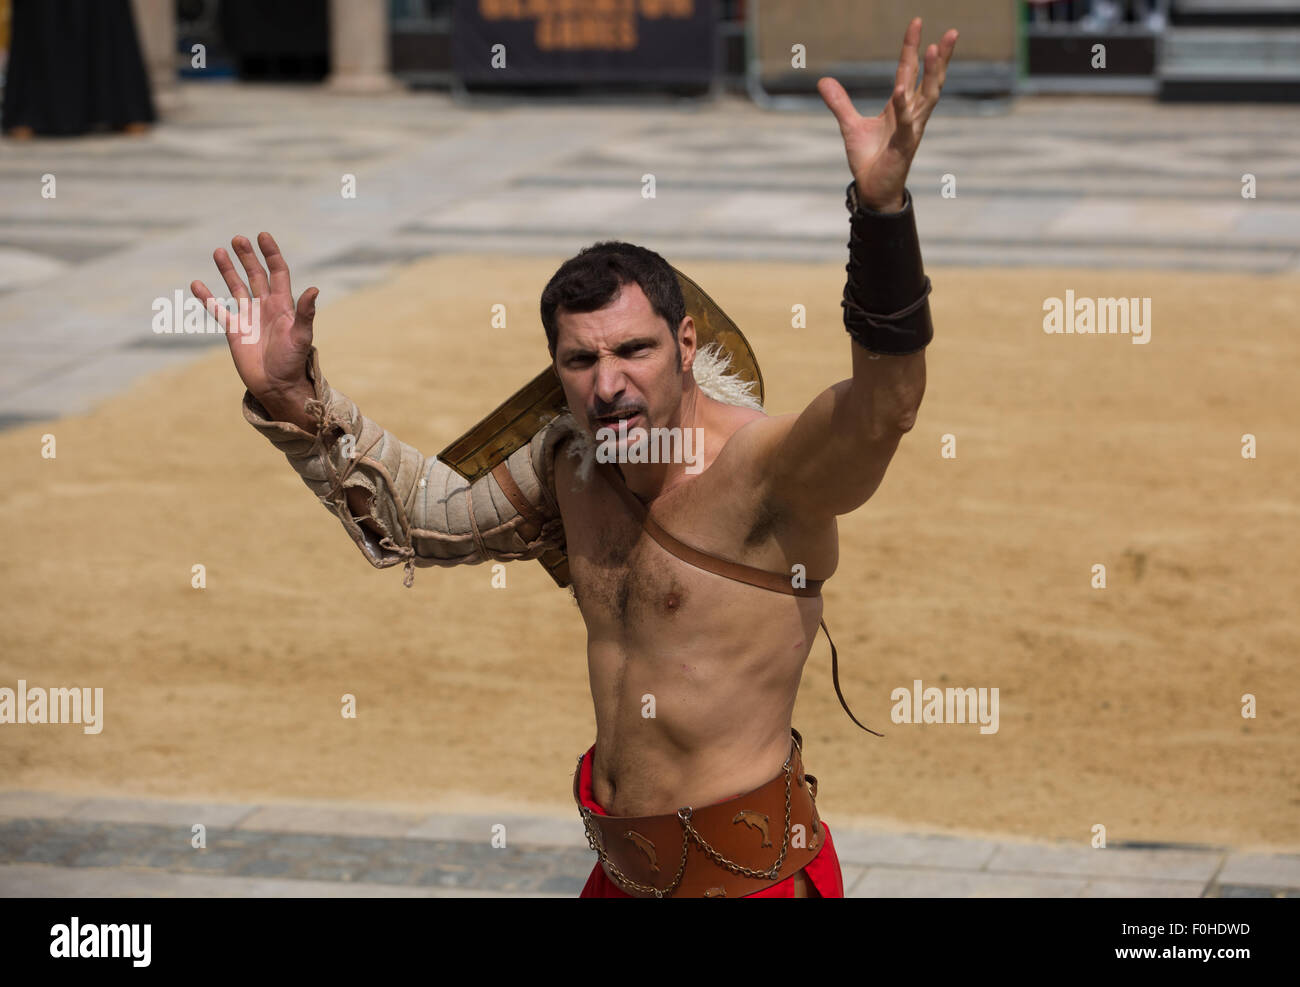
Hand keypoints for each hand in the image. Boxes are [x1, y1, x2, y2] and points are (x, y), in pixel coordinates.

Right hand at [191, 232, 318, 407]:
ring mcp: (249, 317)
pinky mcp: (234, 330)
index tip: (263, 236)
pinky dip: (207, 297)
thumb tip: (314, 289)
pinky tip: (196, 283)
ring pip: (236, 287)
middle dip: (248, 257)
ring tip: (219, 251)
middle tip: (238, 239)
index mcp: (284, 305)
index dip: (271, 254)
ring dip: (228, 270)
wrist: (277, 385)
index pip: (278, 272)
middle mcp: (266, 307)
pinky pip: (217, 309)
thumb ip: (306, 314)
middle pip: (256, 275)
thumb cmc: (293, 362)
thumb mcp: (302, 337)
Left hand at [817, 18, 957, 211]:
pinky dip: (903, 107)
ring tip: (936, 49)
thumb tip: (824, 80)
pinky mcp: (904, 145)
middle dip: (940, 57)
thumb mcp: (850, 126)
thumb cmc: (869, 159)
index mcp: (900, 107)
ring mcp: (911, 129)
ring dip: (933, 73)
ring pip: (928, 97)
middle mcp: (911, 114)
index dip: (912, 47)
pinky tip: (899, 90)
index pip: (909, 71)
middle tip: (952, 32)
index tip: (918, 22)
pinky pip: (906, 123)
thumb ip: (840, 102)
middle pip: (929, 79)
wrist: (872, 189)